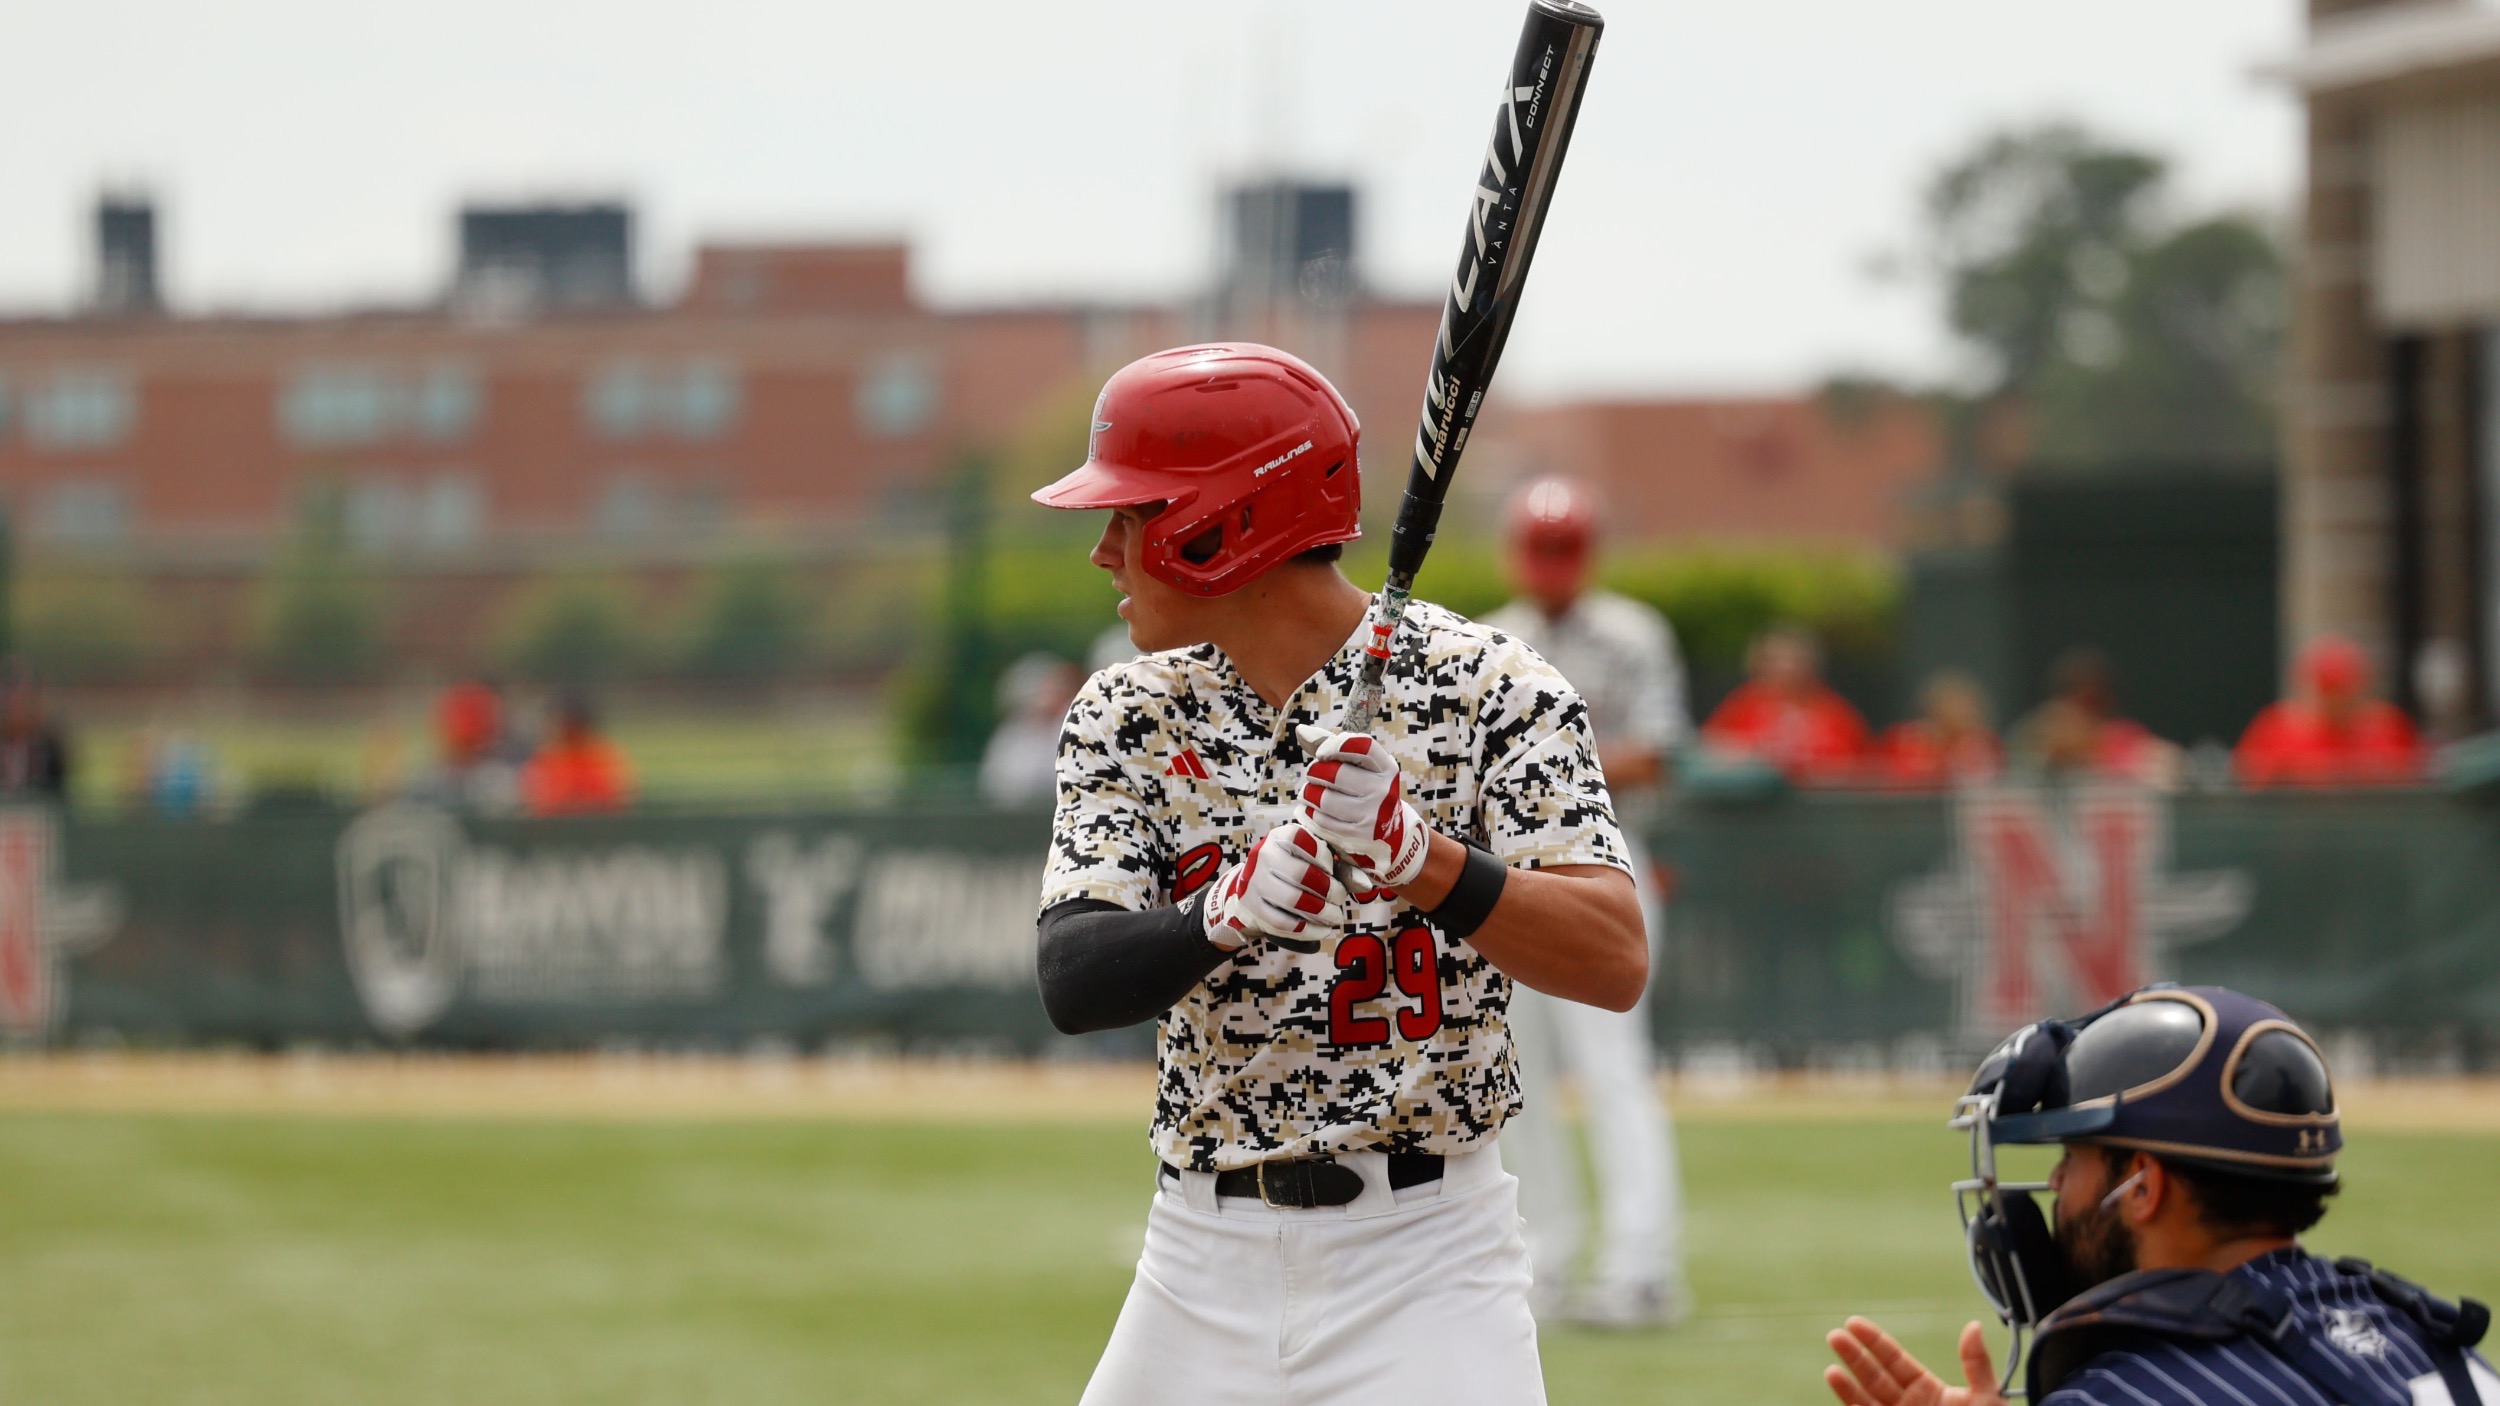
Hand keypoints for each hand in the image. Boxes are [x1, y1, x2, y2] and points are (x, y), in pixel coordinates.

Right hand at [1199, 820, 1347, 955]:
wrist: (1256, 890)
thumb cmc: (1296, 871)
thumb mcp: (1316, 862)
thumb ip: (1342, 869)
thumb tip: (1366, 885)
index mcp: (1280, 837)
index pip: (1299, 838)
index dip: (1322, 856)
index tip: (1332, 868)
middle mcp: (1263, 856)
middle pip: (1299, 873)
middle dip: (1328, 889)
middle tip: (1340, 897)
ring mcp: (1254, 882)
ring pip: (1291, 900)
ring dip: (1320, 911)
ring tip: (1335, 916)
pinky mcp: (1253, 908)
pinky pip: (1283, 923)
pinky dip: (1307, 929)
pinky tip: (1322, 929)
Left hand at [1293, 725, 1429, 889]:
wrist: (1388, 829)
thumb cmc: (1365, 787)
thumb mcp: (1360, 766)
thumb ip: (1332, 745)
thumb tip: (1302, 731)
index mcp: (1386, 767)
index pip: (1363, 746)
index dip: (1337, 745)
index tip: (1321, 752)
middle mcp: (1383, 790)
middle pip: (1336, 774)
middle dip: (1316, 771)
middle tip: (1314, 773)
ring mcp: (1372, 815)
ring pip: (1324, 799)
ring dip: (1308, 792)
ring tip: (1309, 791)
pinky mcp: (1358, 835)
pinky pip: (1322, 819)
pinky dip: (1310, 811)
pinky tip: (1312, 807)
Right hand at [1824, 1318, 2002, 1405]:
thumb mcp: (1987, 1398)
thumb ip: (1977, 1364)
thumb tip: (1974, 1325)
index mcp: (1928, 1390)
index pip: (1894, 1360)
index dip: (1874, 1341)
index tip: (1853, 1322)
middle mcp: (1908, 1405)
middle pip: (1874, 1376)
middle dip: (1854, 1357)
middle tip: (1835, 1336)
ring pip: (1866, 1401)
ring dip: (1847, 1388)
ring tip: (1831, 1371)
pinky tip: (1847, 1403)